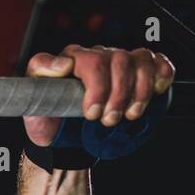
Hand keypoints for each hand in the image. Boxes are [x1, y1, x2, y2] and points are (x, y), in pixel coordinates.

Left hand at [23, 44, 175, 146]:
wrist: (63, 139)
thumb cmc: (49, 118)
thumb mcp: (32, 100)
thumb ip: (40, 74)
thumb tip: (63, 64)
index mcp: (74, 58)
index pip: (92, 61)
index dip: (97, 87)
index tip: (92, 114)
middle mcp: (99, 55)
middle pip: (120, 61)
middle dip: (118, 96)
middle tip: (109, 121)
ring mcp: (120, 62)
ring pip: (141, 61)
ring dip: (140, 91)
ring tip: (130, 116)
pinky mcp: (138, 73)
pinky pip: (158, 62)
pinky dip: (162, 74)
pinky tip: (157, 91)